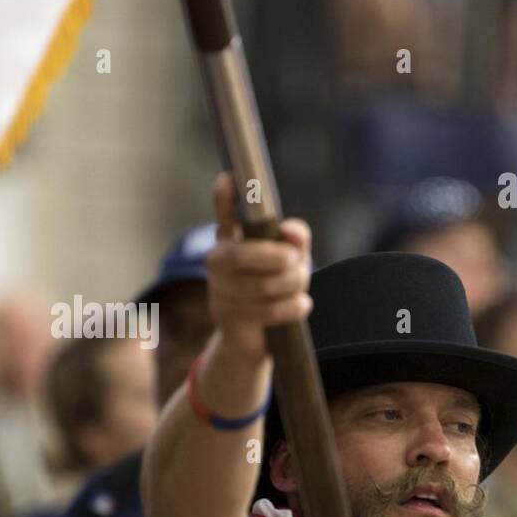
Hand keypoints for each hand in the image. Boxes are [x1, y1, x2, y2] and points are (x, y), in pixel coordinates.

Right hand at [204, 172, 312, 361]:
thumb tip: (291, 232)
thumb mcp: (290, 260)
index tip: (229, 179)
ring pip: (265, 285)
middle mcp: (217, 261)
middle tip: (296, 263)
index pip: (225, 215)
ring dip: (294, 286)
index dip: (225, 199)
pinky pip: (271, 310)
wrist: (255, 337)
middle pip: (245, 256)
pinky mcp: (228, 318)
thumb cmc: (274, 288)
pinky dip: (295, 307)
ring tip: (299, 288)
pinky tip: (298, 305)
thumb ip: (294, 240)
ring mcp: (219, 291)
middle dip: (280, 260)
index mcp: (230, 239)